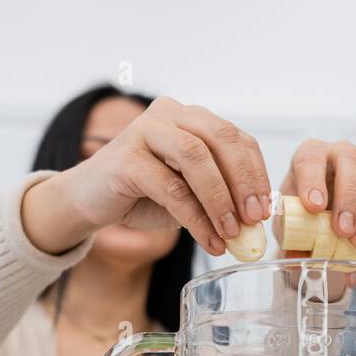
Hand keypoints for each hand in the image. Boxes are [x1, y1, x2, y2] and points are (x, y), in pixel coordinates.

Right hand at [22, 97, 271, 256]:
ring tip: (233, 234)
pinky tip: (210, 240)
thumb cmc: (143, 196)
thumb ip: (219, 198)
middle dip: (244, 182)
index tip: (266, 208)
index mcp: (190, 118)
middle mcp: (169, 114)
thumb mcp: (189, 194)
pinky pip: (172, 189)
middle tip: (255, 220)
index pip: (235, 137)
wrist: (89, 201)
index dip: (256, 172)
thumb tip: (255, 223)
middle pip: (221, 140)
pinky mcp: (126, 158)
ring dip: (221, 200)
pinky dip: (196, 219)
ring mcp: (145, 131)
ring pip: (196, 159)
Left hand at [279, 139, 355, 259]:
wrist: (316, 229)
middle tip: (342, 230)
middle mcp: (341, 155)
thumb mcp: (288, 227)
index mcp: (310, 156)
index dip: (312, 181)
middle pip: (351, 160)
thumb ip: (291, 237)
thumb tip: (296, 256)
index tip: (314, 208)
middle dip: (348, 197)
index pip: (310, 157)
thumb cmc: (298, 218)